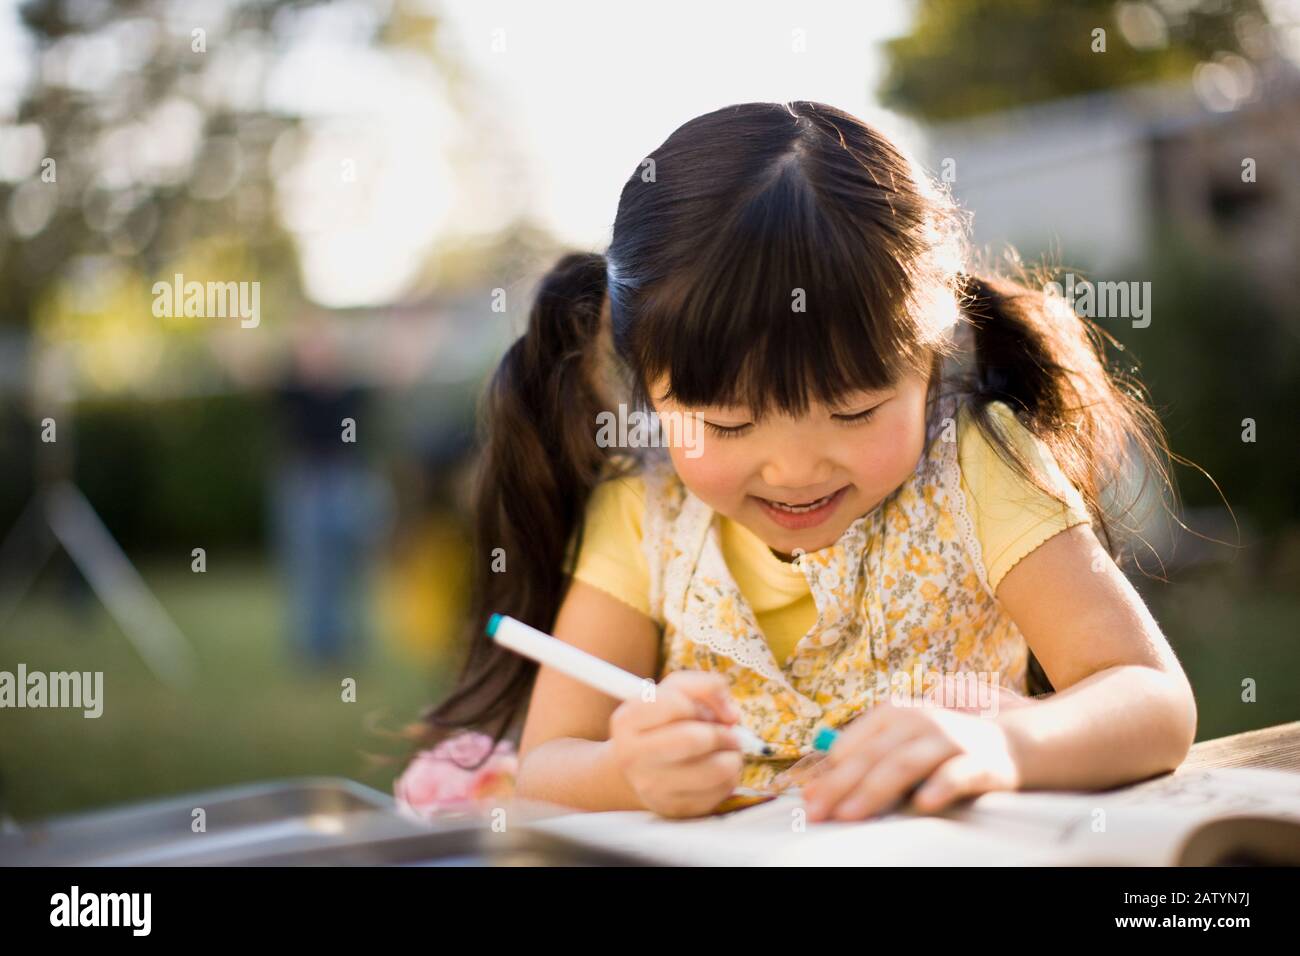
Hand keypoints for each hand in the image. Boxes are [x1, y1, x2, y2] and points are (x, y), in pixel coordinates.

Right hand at [608, 671, 744, 817]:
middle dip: (721, 732)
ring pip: (718, 768)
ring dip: (733, 754)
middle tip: (726, 732)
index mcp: (627, 720)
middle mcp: (632, 757)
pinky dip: (731, 775)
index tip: (701, 710)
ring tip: (725, 750)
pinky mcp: (675, 809)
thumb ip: (705, 687)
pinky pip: (723, 789)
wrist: (641, 768)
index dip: (699, 705)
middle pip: (695, 739)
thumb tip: (731, 715)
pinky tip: (717, 770)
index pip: (676, 704)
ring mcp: (652, 788)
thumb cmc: (662, 723)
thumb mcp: (673, 692)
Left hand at [801, 699, 1021, 821]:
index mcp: (896, 713)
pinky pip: (956, 774)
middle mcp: (920, 721)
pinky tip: (922, 804)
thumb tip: (812, 789)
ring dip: (875, 789)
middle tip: (818, 812)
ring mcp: (950, 740)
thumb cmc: (942, 747)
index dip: (828, 771)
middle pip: (873, 755)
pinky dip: (938, 787)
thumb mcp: (901, 743)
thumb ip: (862, 761)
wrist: (1010, 744)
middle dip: (841, 785)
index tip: (807, 798)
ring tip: (850, 814)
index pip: (854, 742)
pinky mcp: (980, 762)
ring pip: (905, 764)